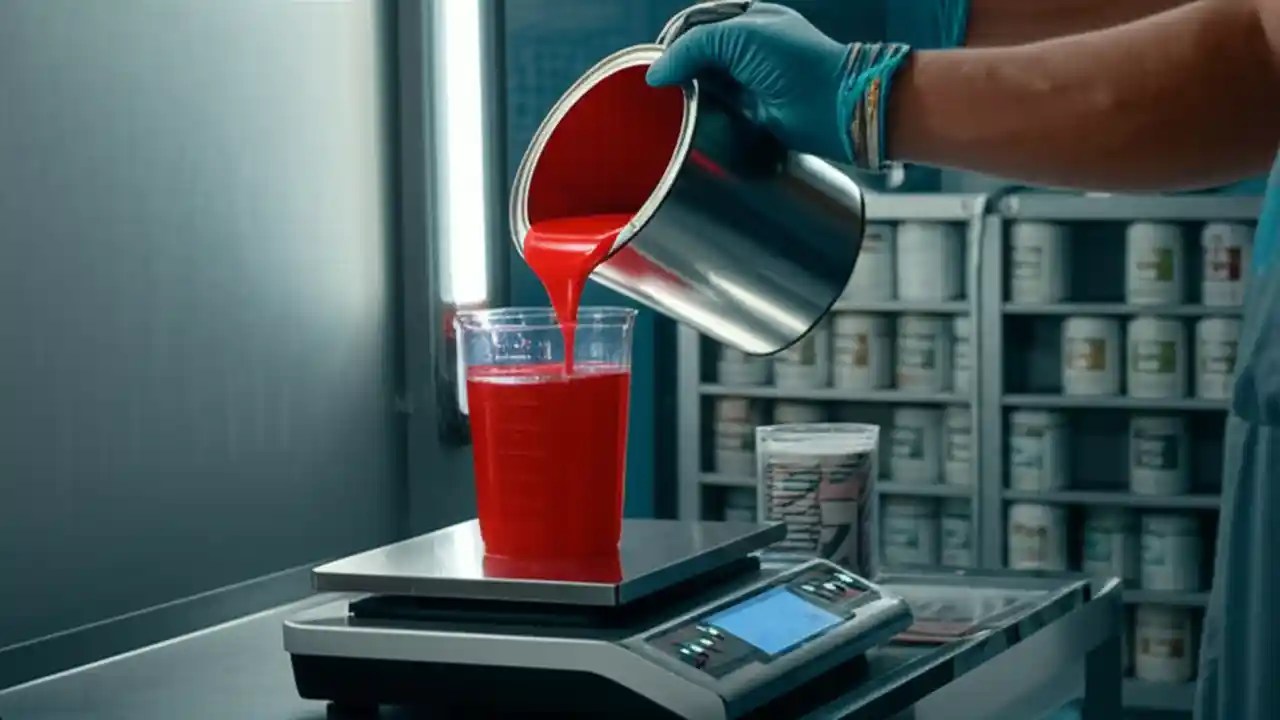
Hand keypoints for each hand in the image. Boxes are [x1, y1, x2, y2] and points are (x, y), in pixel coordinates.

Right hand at [646, 3, 853, 161]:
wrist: (831, 106)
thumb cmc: (795, 61)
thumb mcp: (738, 36)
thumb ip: (692, 47)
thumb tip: (656, 72)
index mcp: (750, 17)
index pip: (698, 22)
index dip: (675, 38)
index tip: (657, 59)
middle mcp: (749, 46)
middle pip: (699, 53)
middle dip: (679, 67)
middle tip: (659, 85)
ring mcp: (751, 78)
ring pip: (705, 81)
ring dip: (689, 91)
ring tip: (671, 103)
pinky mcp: (752, 109)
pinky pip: (717, 107)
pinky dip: (702, 110)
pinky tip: (690, 116)